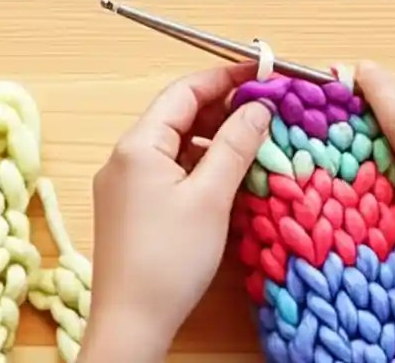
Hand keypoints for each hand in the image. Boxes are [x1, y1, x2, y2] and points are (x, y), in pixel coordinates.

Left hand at [80, 64, 272, 362]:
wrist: (130, 323)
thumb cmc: (168, 261)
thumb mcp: (210, 197)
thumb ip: (235, 146)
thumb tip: (259, 107)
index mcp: (138, 145)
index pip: (184, 91)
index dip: (225, 77)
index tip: (262, 71)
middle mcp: (125, 157)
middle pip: (179, 115)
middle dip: (224, 107)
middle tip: (268, 107)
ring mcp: (125, 184)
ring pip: (177, 144)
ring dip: (215, 138)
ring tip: (257, 140)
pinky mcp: (132, 208)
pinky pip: (170, 170)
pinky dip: (201, 164)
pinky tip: (230, 175)